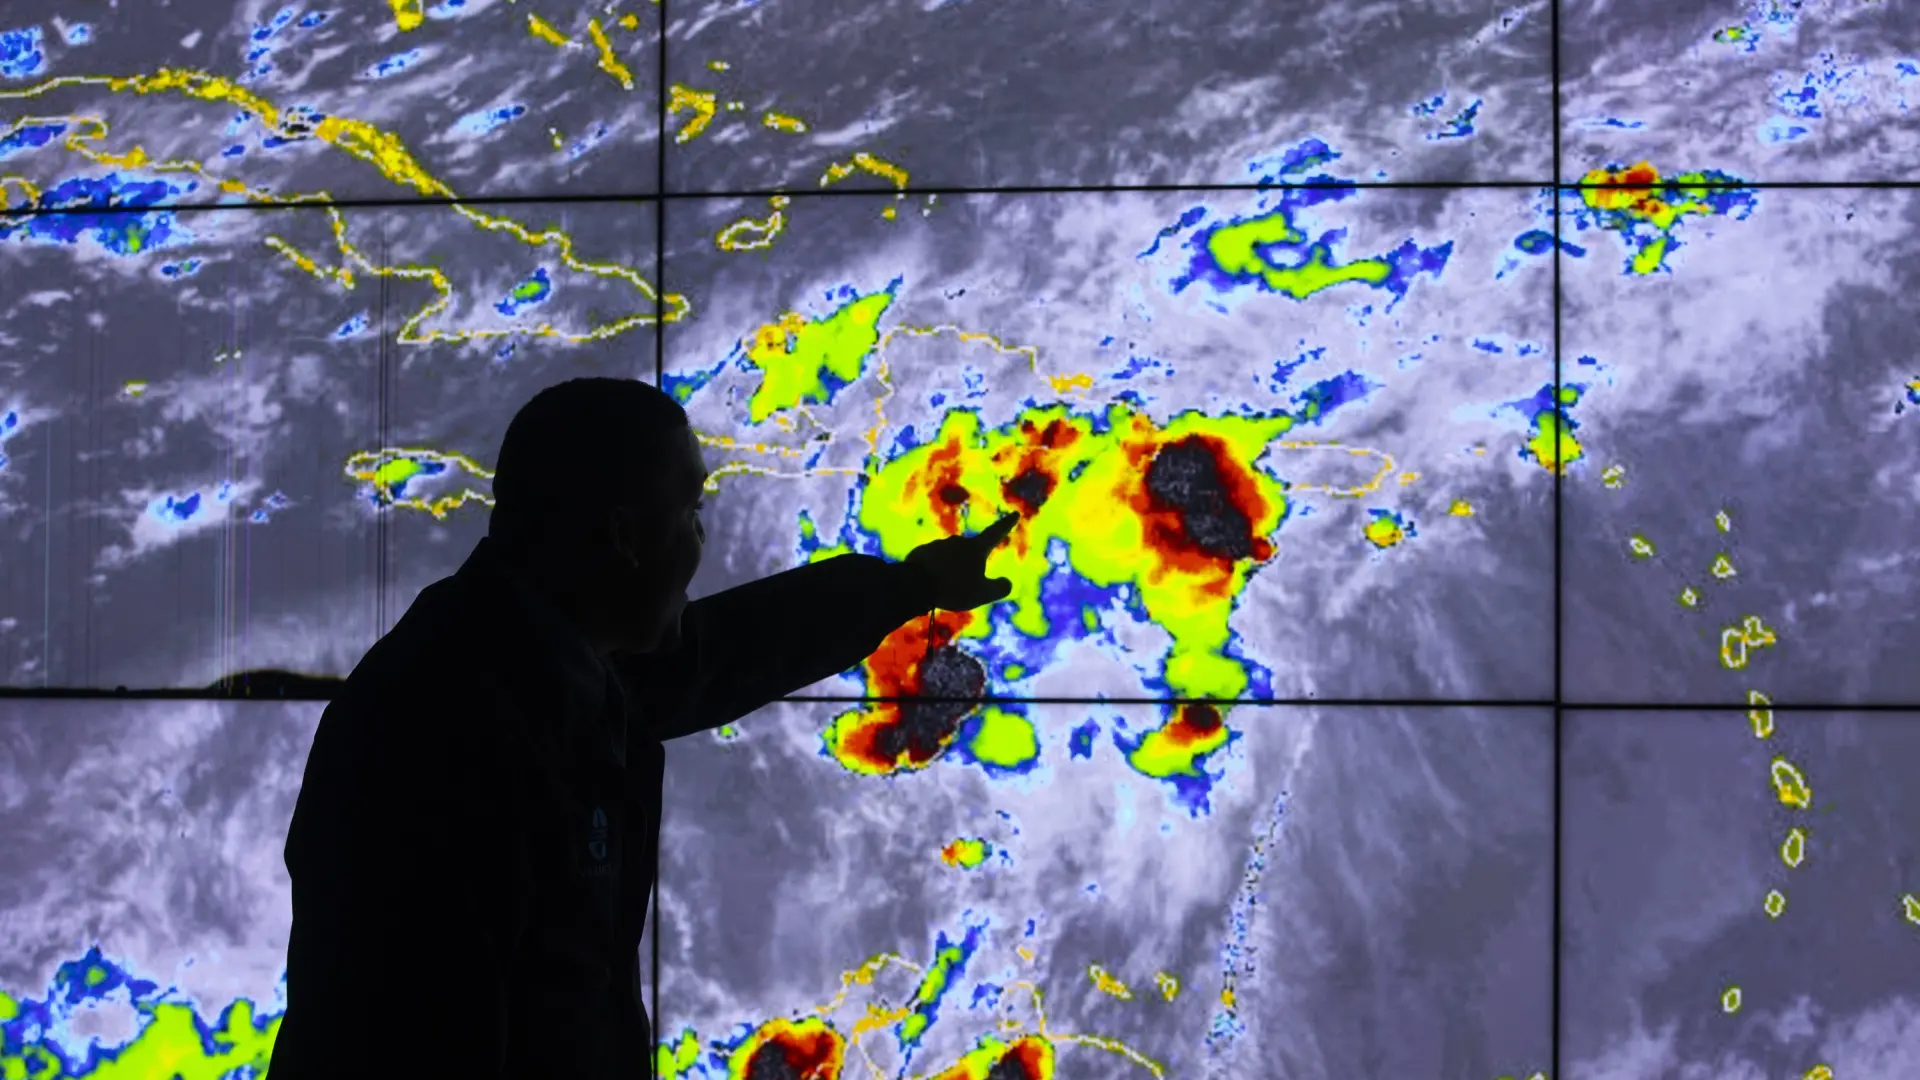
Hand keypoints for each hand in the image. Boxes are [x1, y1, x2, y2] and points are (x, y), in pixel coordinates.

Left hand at [904, 511, 1020, 611]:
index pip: (995, 533)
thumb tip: (1007, 583)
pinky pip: (933, 562)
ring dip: (951, 569)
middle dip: (971, 563)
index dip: (1007, 524)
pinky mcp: (921, 552)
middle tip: (966, 585)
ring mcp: (938, 545)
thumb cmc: (953, 588)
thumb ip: (1000, 588)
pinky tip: (932, 586)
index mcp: (975, 548)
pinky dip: (936, 571)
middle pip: (970, 551)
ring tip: (947, 589)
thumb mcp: (982, 593)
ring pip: (950, 557)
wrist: (914, 583)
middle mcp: (957, 541)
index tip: (1014, 514)